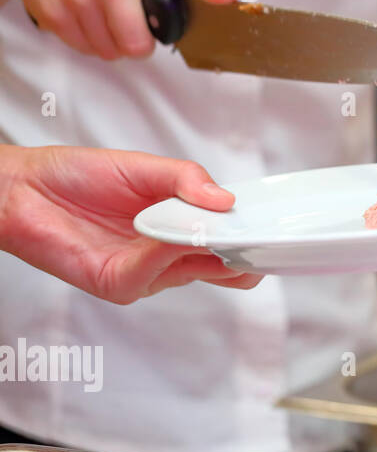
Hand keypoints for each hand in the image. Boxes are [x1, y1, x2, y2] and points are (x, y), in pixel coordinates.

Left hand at [0, 145, 261, 303]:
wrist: (24, 187)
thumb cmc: (80, 177)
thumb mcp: (148, 167)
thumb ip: (189, 180)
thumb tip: (228, 200)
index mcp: (184, 230)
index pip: (234, 242)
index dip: (255, 233)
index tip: (276, 220)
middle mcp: (171, 257)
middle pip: (229, 267)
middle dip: (247, 248)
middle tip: (262, 229)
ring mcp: (148, 274)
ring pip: (199, 268)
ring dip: (207, 243)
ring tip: (210, 219)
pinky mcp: (120, 283)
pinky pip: (156, 270)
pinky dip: (167, 248)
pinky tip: (163, 227)